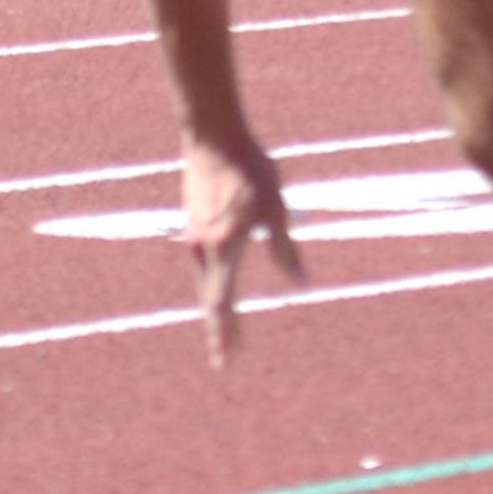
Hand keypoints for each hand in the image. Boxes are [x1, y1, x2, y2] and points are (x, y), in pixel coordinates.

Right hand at [180, 134, 302, 365]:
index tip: (227, 358)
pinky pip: (202, 262)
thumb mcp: (276, 207)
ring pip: (204, 281)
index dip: (226, 332)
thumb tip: (299, 282)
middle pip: (210, 298)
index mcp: (225, 246)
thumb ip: (284, 247)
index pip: (223, 302)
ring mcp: (195, 235)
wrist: (211, 135)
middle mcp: (204, 247)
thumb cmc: (250, 167)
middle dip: (220, 329)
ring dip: (215, 306)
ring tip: (225, 328)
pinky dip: (210, 283)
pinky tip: (216, 285)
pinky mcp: (193, 223)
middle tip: (226, 357)